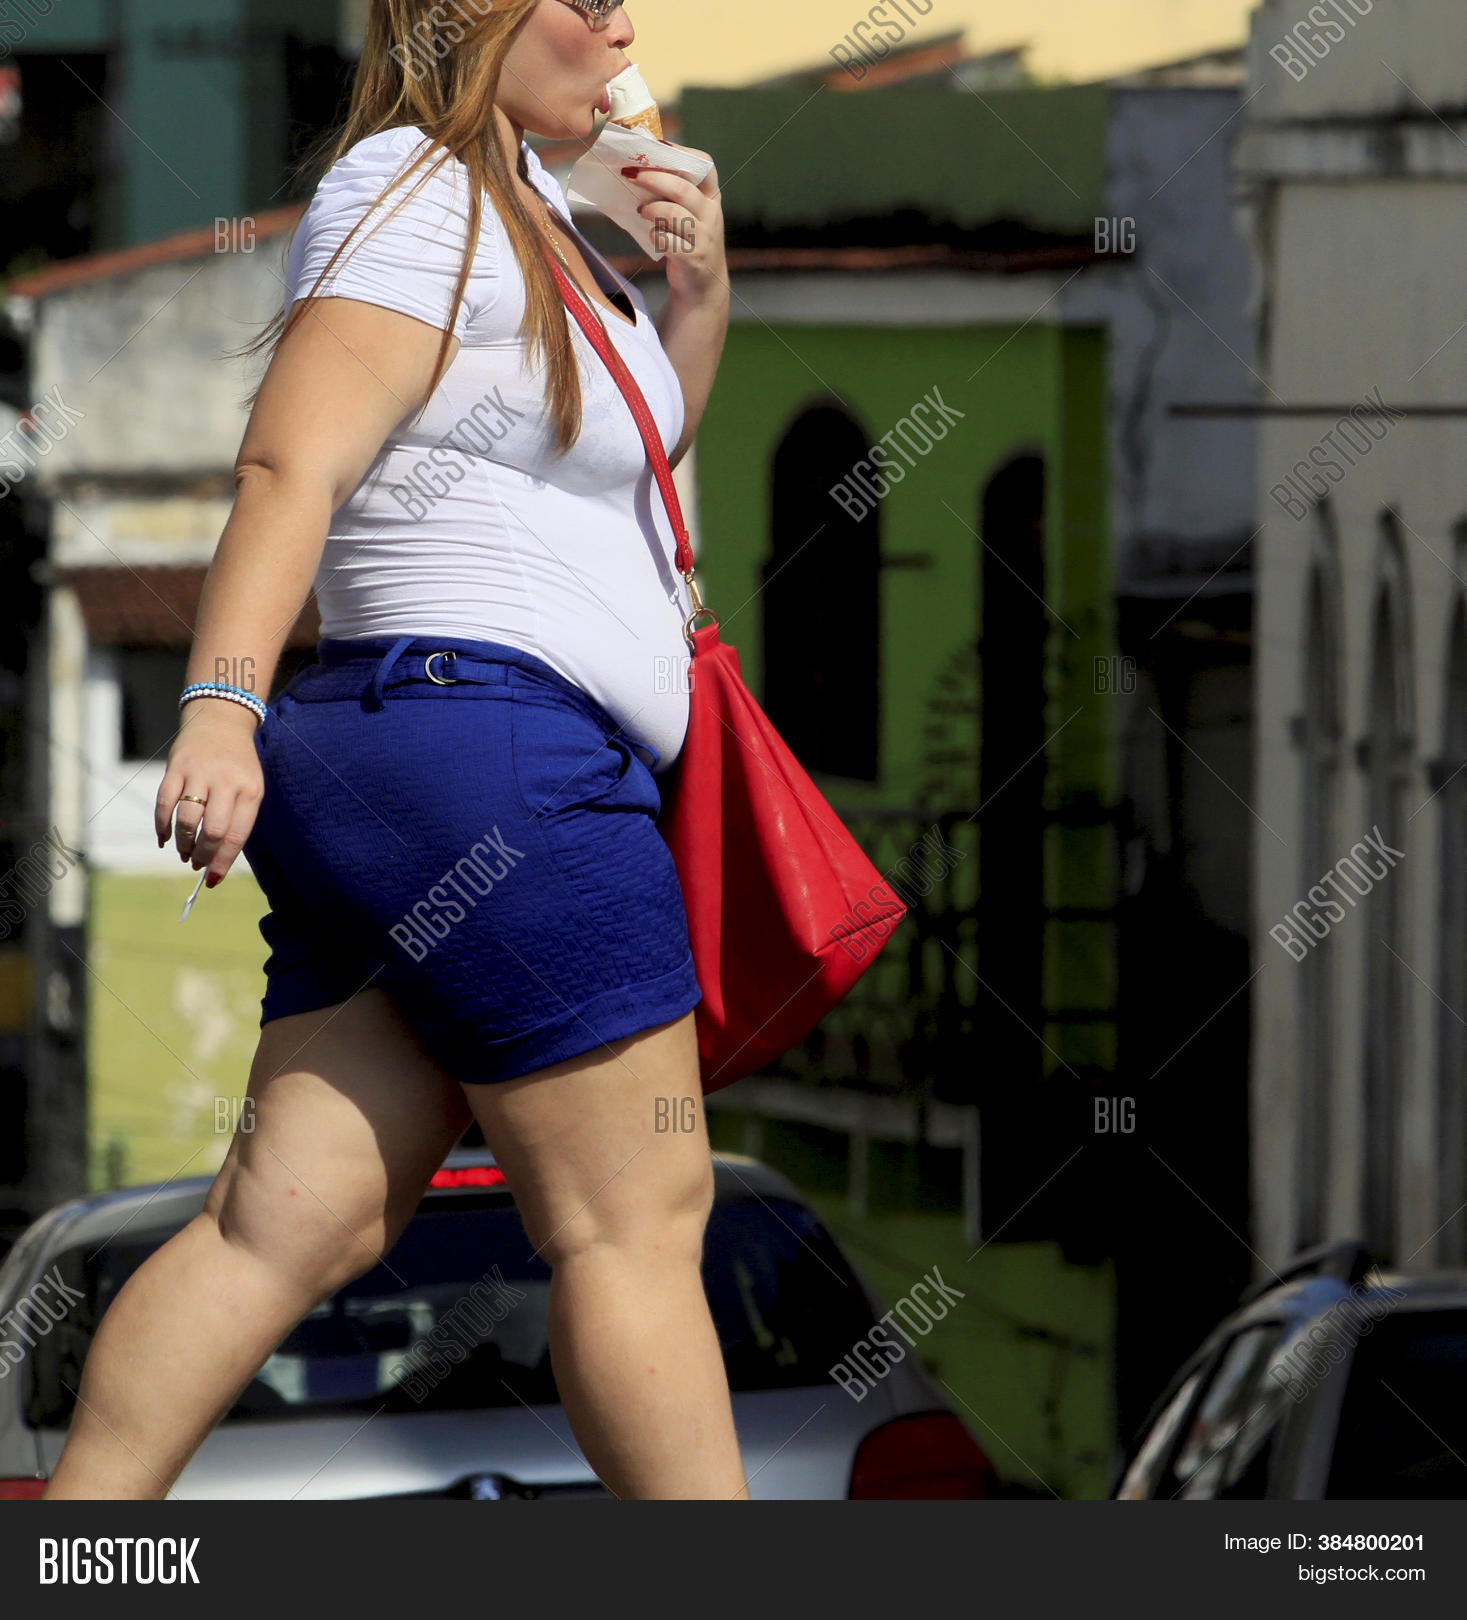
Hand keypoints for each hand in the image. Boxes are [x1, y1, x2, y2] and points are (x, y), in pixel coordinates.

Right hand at [154, 699, 265, 885]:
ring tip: (183, 853)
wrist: (221, 720)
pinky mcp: (176, 767)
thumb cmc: (238, 765)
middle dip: (202, 855)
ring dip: (182, 844)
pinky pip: (164, 802)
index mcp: (251, 791)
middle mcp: (226, 782)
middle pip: (212, 831)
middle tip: (196, 864)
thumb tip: (218, 859)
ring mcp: (199, 773)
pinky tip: (164, 838)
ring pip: (187, 819)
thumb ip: (238, 819)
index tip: (212, 879)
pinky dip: (162, 825)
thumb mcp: (251, 788)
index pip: (236, 835)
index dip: (222, 862)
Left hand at [620, 151, 727, 305]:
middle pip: (682, 188)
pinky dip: (656, 236)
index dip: (683, 152)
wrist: (702, 287)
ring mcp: (704, 238)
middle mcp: (711, 215)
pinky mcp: (693, 259)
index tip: (659, 145)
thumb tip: (640, 166)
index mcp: (711, 198)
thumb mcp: (691, 215)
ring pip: (674, 214)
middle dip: (653, 178)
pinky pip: (669, 242)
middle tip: (630, 174)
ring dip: (652, 209)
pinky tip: (652, 236)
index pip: (706, 166)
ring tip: (641, 210)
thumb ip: (675, 194)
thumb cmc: (689, 242)